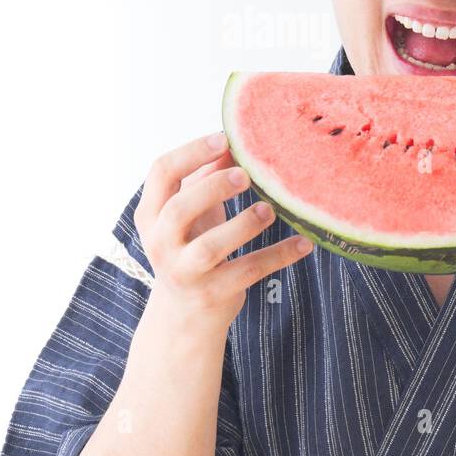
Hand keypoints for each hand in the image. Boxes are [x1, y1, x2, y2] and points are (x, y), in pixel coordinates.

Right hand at [133, 132, 314, 332]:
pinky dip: (278, 256)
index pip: (161, 173)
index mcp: (151, 214)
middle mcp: (160, 243)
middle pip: (179, 210)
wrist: (183, 315)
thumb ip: (206, 176)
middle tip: (246, 175)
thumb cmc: (189, 248)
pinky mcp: (212, 294)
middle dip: (214, 188)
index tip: (223, 140)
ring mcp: (184, 272)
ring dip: (243, 225)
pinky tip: (303, 243)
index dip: (191, 152)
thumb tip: (234, 140)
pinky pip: (247, 271)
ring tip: (269, 209)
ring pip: (210, 247)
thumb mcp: (191, 212)